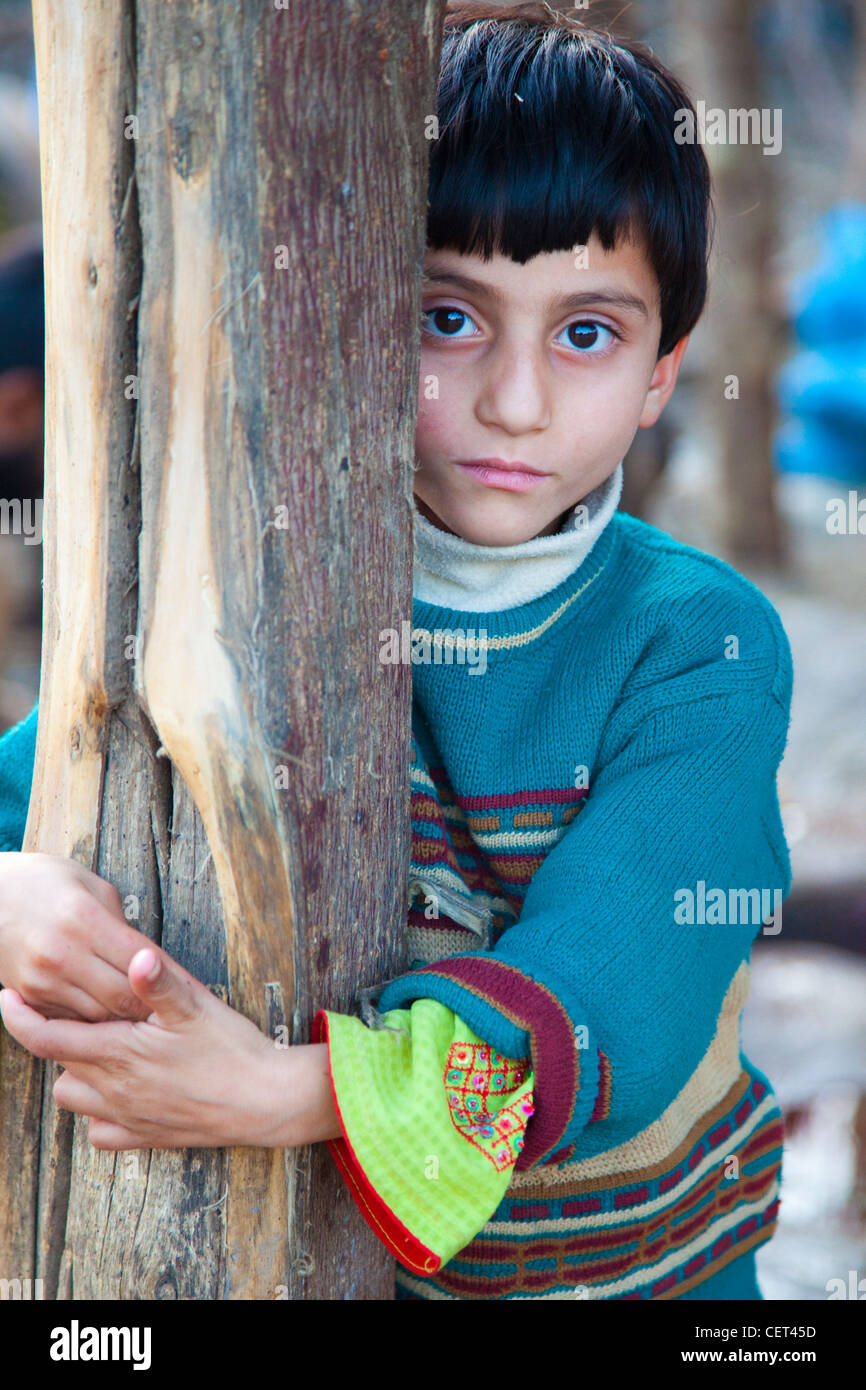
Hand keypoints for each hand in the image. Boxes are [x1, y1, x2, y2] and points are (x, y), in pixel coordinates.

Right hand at [0, 851, 155, 1021]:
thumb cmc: (48, 883)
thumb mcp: (93, 887)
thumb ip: (122, 925)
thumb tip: (152, 962)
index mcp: (84, 919)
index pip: (139, 963)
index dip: (166, 978)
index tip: (186, 986)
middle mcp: (61, 953)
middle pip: (122, 999)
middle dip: (150, 1005)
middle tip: (170, 1007)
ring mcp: (42, 979)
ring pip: (99, 1017)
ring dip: (123, 1017)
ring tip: (145, 1013)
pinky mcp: (29, 996)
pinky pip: (72, 1019)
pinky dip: (93, 1018)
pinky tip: (109, 1012)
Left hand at [0, 943, 298, 1148]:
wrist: (265, 1102)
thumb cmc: (232, 1049)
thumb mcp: (198, 1006)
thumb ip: (160, 981)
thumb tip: (137, 955)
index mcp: (119, 1053)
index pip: (46, 1038)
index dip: (19, 1017)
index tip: (7, 997)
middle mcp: (114, 1089)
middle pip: (57, 1063)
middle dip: (57, 1034)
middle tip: (78, 1008)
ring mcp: (128, 1116)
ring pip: (72, 1097)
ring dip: (76, 1072)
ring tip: (101, 1047)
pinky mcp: (146, 1137)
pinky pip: (100, 1131)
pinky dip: (99, 1110)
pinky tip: (121, 1088)